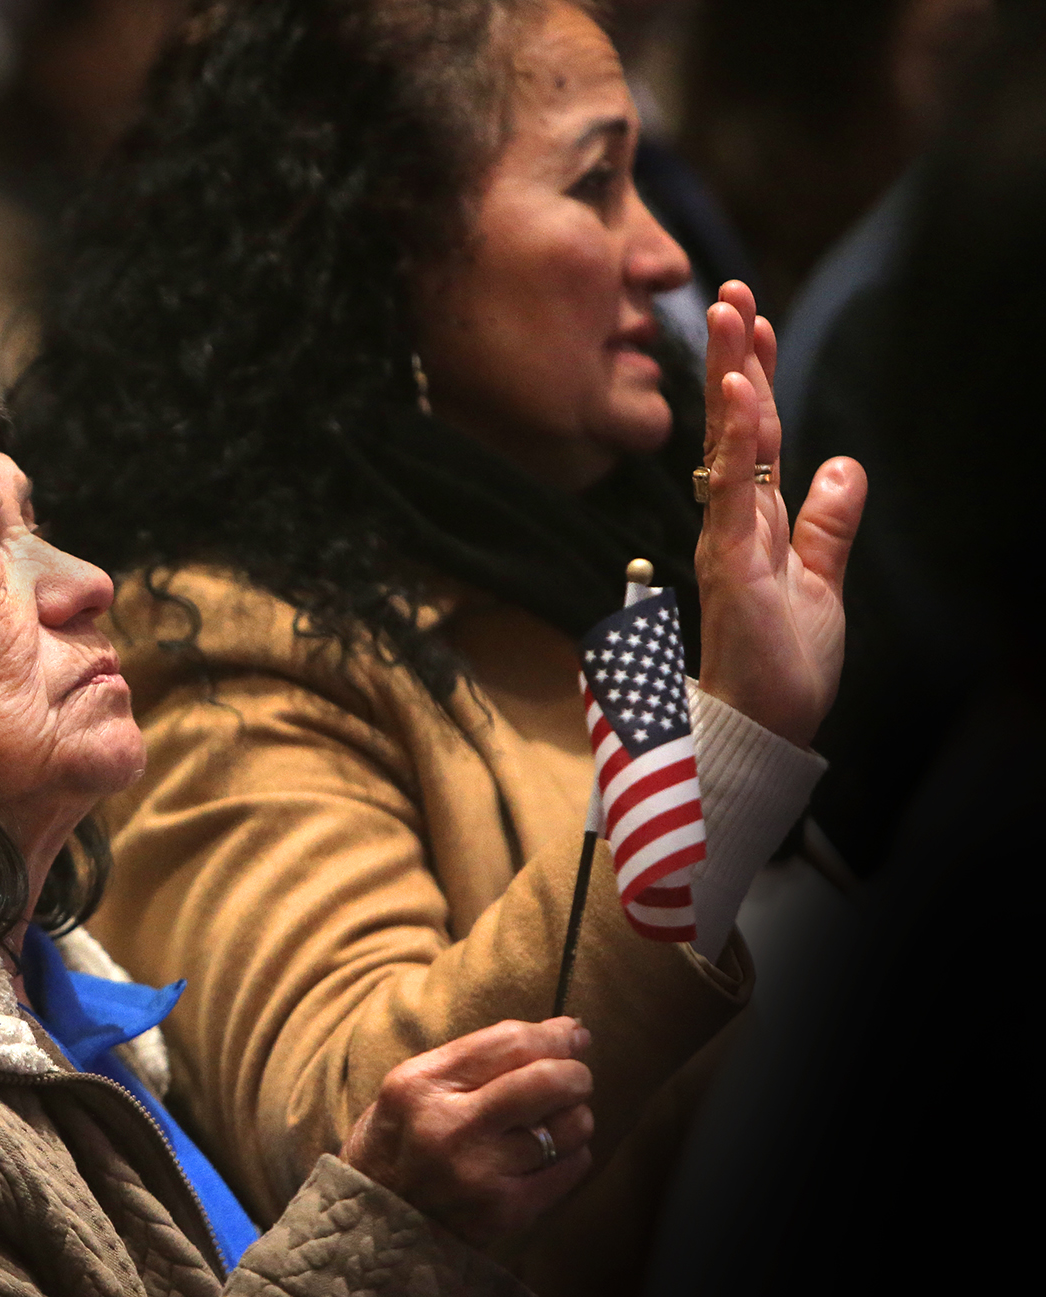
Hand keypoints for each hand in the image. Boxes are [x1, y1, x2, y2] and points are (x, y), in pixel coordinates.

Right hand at [344, 1018, 593, 1248]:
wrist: (374, 1223)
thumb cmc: (400, 1142)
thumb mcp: (412, 1087)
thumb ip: (475, 1060)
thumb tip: (562, 1034)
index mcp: (420, 1085)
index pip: (508, 1043)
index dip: (553, 1035)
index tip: (573, 1034)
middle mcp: (450, 1127)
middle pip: (547, 1081)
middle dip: (576, 1072)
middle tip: (576, 1076)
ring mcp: (480, 1173)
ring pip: (569, 1126)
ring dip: (574, 1115)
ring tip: (556, 1118)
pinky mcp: (505, 1210)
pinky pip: (570, 1166)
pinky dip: (570, 1152)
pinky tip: (549, 1152)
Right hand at [694, 281, 866, 746]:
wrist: (761, 729)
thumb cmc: (783, 671)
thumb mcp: (824, 585)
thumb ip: (829, 526)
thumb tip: (845, 466)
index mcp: (755, 526)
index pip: (754, 438)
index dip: (755, 379)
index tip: (754, 322)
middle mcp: (733, 523)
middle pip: (736, 426)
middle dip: (734, 357)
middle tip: (730, 291)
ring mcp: (727, 538)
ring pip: (729, 442)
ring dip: (730, 375)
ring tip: (730, 315)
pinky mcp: (730, 560)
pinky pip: (732, 485)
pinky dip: (732, 435)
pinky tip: (735, 388)